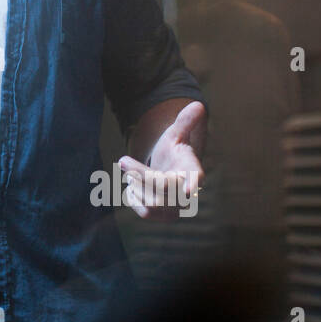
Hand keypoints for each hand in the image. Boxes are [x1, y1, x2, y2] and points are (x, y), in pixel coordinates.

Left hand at [118, 101, 205, 219]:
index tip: (189, 190)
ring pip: (152, 204)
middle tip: (123, 160)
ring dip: (136, 186)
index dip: (193, 184)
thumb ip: (185, 122)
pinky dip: (135, 197)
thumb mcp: (177, 134)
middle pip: (162, 189)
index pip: (196, 179)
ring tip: (132, 173)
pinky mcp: (162, 217)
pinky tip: (133, 186)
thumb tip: (197, 104)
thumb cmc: (173, 151)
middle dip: (140, 174)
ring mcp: (176, 208)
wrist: (166, 170)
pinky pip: (145, 212)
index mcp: (193, 172)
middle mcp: (187, 194)